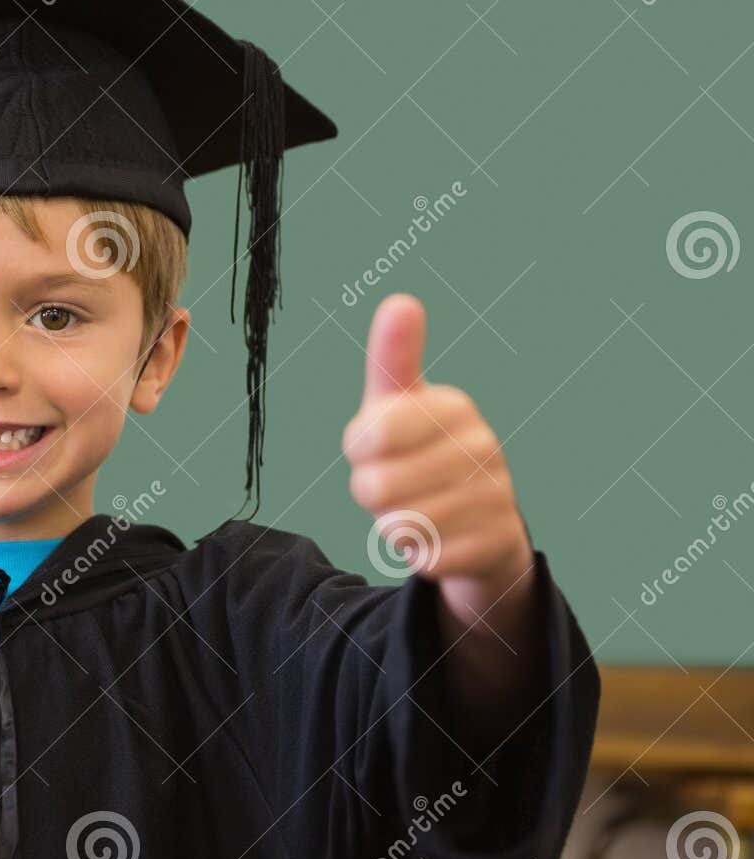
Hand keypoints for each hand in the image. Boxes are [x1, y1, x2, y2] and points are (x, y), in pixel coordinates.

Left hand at [341, 294, 532, 589]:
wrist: (481, 525)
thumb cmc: (420, 455)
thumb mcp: (398, 406)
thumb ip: (392, 359)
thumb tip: (401, 300)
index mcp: (454, 406)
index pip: (370, 436)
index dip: (358, 452)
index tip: (375, 447)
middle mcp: (483, 446)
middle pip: (376, 488)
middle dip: (372, 495)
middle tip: (397, 485)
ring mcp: (497, 494)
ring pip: (400, 525)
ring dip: (395, 526)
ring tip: (419, 510)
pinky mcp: (499, 542)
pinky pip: (426, 557)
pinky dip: (419, 554)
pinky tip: (440, 538)